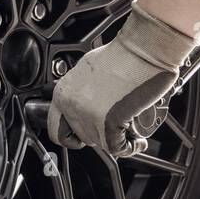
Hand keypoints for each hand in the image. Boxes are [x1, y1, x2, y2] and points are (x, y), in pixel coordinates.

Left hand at [46, 3, 193, 154]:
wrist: (143, 50)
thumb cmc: (123, 54)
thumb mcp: (88, 70)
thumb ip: (81, 90)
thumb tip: (86, 103)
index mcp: (63, 92)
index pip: (56, 128)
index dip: (72, 135)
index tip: (81, 137)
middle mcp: (72, 105)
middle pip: (81, 136)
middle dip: (99, 134)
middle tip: (113, 128)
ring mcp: (88, 115)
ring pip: (99, 142)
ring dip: (114, 140)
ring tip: (128, 131)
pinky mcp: (108, 122)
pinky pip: (117, 148)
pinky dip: (129, 148)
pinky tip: (137, 141)